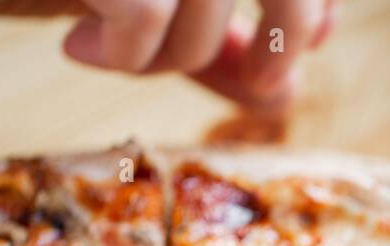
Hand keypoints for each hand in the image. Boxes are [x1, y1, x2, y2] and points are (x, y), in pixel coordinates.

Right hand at [0, 0, 334, 109]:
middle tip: (266, 83)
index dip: (310, 1)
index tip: (302, 44)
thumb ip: (215, 42)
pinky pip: (144, 11)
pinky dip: (127, 52)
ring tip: (115, 54)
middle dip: (286, 31)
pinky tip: (79, 48)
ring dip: (173, 56)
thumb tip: (284, 93)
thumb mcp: (148, 5)